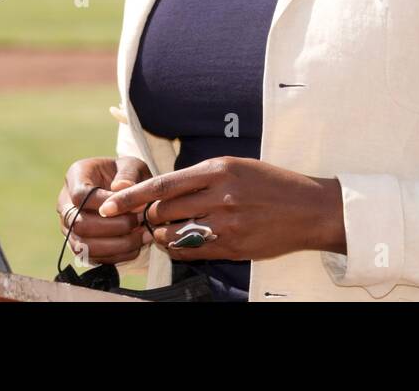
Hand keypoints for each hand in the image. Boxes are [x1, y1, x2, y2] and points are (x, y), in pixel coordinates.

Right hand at [56, 155, 152, 264]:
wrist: (124, 189)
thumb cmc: (127, 174)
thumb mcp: (133, 165)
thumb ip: (128, 174)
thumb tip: (121, 188)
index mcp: (76, 176)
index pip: (80, 195)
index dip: (104, 204)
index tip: (132, 205)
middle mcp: (66, 203)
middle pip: (79, 224)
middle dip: (114, 227)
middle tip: (139, 221)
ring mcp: (69, 226)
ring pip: (84, 246)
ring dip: (117, 245)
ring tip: (142, 235)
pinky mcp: (80, 245)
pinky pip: (93, 258)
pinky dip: (118, 255)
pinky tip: (136, 245)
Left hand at [97, 157, 344, 262]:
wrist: (309, 209)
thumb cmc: (271, 184)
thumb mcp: (236, 167)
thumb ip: (201, 176)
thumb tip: (163, 187)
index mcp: (218, 169)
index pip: (162, 183)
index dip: (131, 196)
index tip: (108, 204)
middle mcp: (220, 194)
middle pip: (163, 209)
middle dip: (148, 216)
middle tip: (146, 218)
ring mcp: (226, 222)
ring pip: (174, 233)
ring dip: (162, 234)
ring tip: (164, 230)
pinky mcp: (233, 245)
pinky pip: (192, 251)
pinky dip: (179, 249)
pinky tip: (180, 243)